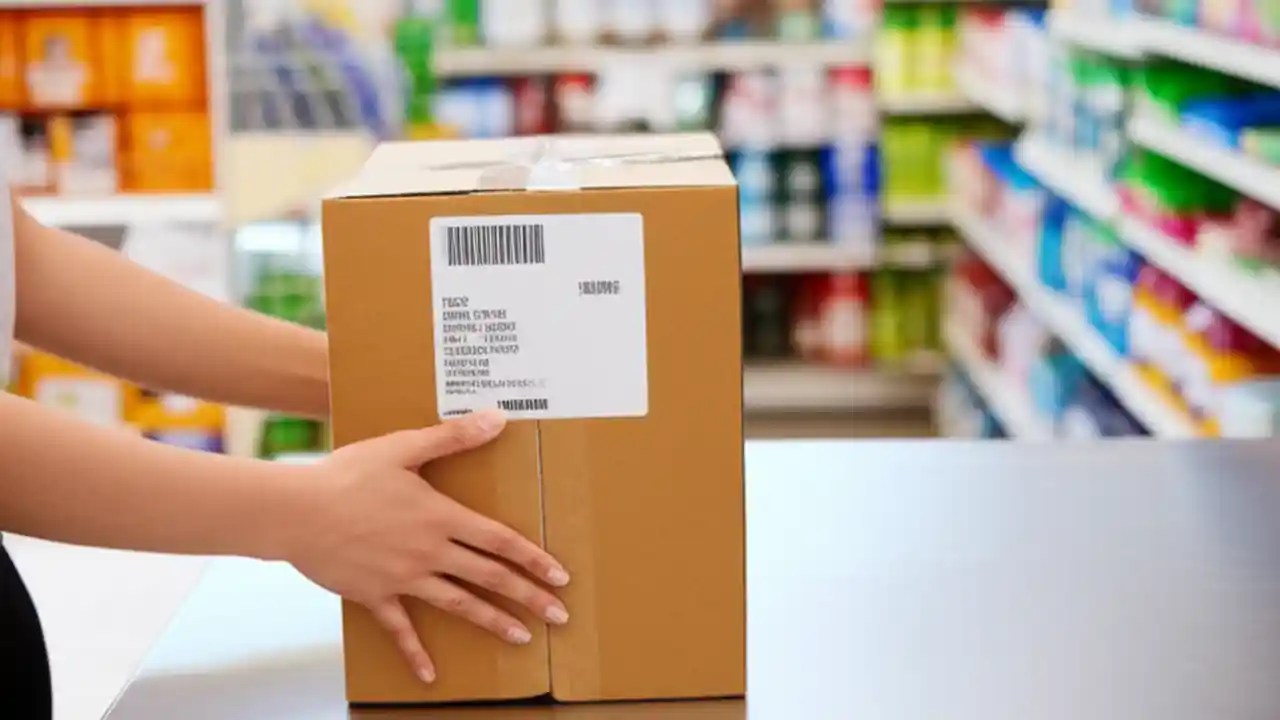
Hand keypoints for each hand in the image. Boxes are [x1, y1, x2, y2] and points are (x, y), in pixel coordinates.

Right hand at [282, 410, 569, 683]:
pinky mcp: (374, 595)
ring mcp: (403, 578)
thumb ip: (453, 436)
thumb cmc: (347, 474)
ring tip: (522, 637)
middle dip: (528, 596)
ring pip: (458, 604)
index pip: (499, 541)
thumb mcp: (403, 447)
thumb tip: (497, 418)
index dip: (532, 558)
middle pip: (489, 577)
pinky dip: (416, 653)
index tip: (560, 576)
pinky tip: (431, 675)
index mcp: (440, 517)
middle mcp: (429, 552)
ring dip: (493, 622)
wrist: (295, 511)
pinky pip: (400, 629)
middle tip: (559, 615)